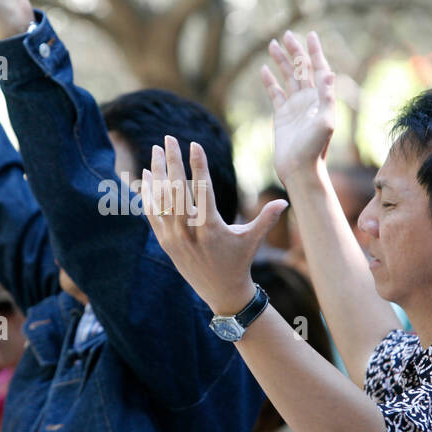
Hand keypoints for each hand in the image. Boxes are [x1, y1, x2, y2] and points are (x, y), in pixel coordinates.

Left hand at [143, 135, 287, 315]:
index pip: (202, 190)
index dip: (198, 166)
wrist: (221, 293)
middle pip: (177, 190)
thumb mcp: (253, 239)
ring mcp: (174, 238)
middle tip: (169, 138)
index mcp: (211, 228)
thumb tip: (285, 201)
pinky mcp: (164, 243)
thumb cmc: (240, 261)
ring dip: (158, 173)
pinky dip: (148, 194)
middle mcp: (189, 232)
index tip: (194, 144)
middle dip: (173, 162)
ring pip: (162, 199)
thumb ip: (266, 219)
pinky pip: (153, 213)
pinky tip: (146, 175)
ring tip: (156, 150)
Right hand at [262, 30, 336, 184]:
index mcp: (321, 98)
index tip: (311, 35)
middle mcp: (309, 99)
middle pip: (301, 69)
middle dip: (295, 51)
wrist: (299, 169)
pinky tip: (264, 69)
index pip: (318, 69)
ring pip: (287, 77)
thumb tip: (329, 73)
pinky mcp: (281, 115)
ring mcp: (295, 106)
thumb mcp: (325, 122)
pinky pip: (275, 93)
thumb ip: (327, 97)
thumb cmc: (315, 148)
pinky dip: (270, 81)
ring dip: (281, 61)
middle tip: (286, 35)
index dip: (315, 52)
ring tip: (272, 44)